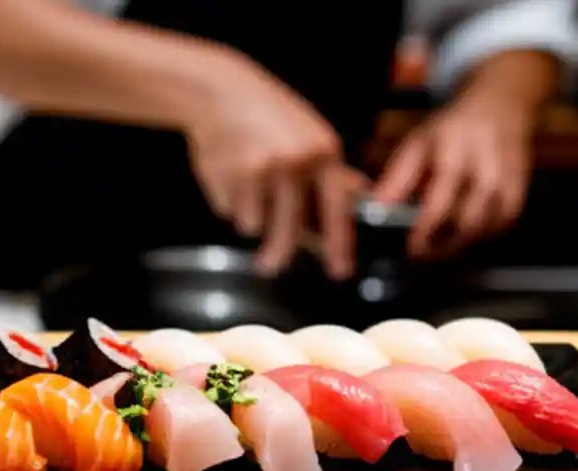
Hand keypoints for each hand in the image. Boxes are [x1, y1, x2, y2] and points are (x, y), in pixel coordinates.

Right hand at [183, 61, 359, 279]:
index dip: (338, 244)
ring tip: (245, 187)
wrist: (220, 92)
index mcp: (322, 153)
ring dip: (248, 216)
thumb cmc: (270, 115)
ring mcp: (259, 170)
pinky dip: (228, 202)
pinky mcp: (228, 176)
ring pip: (253, 224)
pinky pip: (229, 211)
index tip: (339, 271)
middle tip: (269, 266)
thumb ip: (330, 170)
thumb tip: (357, 195)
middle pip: (288, 231)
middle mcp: (294, 163)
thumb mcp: (310, 135)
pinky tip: (229, 174)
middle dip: (277, 254)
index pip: (336, 208)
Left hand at [374, 96, 534, 258]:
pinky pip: (501, 224)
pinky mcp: (519, 189)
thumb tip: (377, 208)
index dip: (425, 231)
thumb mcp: (416, 145)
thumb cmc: (452, 129)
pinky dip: (482, 235)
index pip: (440, 203)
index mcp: (454, 154)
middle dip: (442, 245)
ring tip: (438, 247)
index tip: (411, 246)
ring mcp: (507, 181)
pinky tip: (463, 234)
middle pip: (467, 222)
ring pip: (485, 227)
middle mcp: (485, 169)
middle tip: (421, 253)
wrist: (499, 106)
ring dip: (460, 244)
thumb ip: (397, 178)